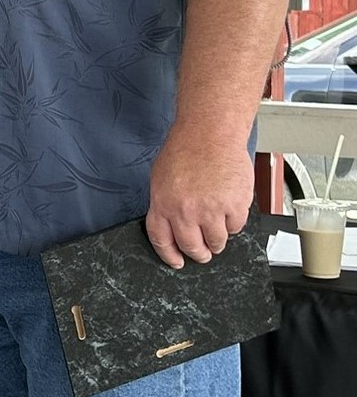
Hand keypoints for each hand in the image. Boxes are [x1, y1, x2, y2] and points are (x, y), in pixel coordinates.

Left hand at [144, 128, 254, 268]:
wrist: (210, 134)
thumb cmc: (185, 150)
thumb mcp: (161, 178)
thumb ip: (166, 204)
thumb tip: (171, 225)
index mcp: (162, 204)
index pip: (162, 241)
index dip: (169, 255)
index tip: (176, 262)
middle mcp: (185, 211)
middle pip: (192, 247)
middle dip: (199, 254)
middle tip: (203, 252)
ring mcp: (211, 211)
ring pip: (217, 243)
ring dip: (217, 239)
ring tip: (217, 224)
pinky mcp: (234, 208)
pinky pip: (236, 228)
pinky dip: (233, 222)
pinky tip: (228, 206)